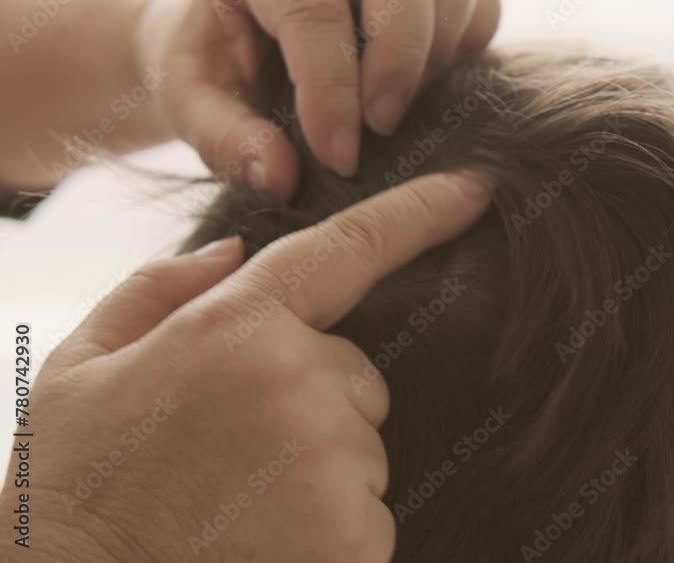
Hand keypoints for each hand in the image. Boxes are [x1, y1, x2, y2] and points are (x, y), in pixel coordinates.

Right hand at [0, 173, 490, 562]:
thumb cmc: (76, 482)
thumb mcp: (84, 363)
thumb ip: (160, 289)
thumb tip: (233, 251)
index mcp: (235, 325)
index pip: (351, 249)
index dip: (421, 213)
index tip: (476, 190)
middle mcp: (298, 382)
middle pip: (357, 376)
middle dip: (316, 402)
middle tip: (238, 448)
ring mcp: (333, 461)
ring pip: (363, 446)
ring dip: (320, 469)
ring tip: (242, 498)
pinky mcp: (353, 535)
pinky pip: (369, 512)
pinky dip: (331, 527)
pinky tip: (265, 536)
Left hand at [137, 0, 500, 196]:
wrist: (238, 26)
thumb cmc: (215, 59)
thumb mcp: (192, 96)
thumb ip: (224, 136)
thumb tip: (279, 178)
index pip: (313, 8)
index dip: (331, 86)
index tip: (339, 157)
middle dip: (399, 59)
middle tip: (381, 127)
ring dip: (435, 59)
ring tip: (392, 111)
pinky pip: (479, 12)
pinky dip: (461, 54)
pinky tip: (420, 89)